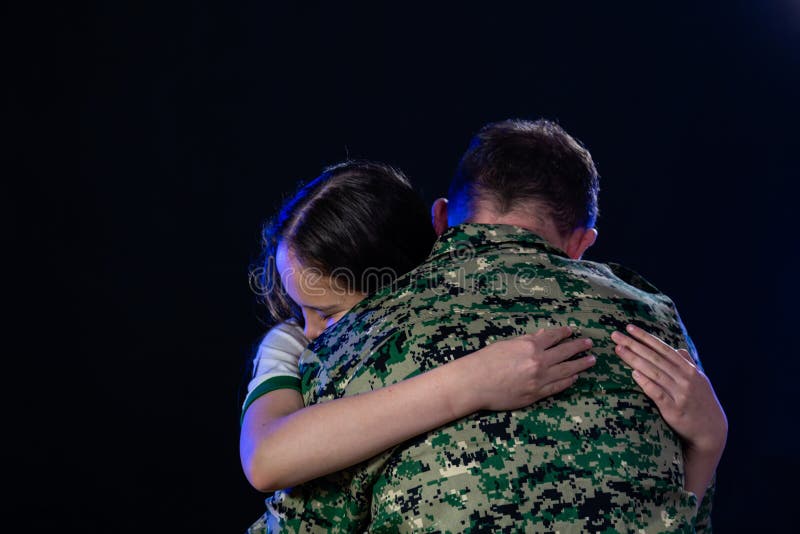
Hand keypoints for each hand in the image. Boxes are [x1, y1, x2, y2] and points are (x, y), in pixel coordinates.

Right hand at [465, 326, 595, 410]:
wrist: (476, 383)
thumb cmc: (486, 361)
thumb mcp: (506, 344)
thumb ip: (527, 340)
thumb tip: (542, 335)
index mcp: (530, 345)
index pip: (553, 337)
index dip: (564, 333)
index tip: (572, 331)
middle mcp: (538, 361)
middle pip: (565, 352)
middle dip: (579, 347)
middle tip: (589, 344)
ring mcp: (540, 379)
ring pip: (567, 370)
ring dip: (580, 364)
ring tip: (591, 360)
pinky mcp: (537, 394)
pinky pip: (558, 386)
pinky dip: (569, 381)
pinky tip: (575, 377)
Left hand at [611, 325, 727, 457]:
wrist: (711, 431)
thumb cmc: (702, 403)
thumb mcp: (700, 380)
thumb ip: (688, 364)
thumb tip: (679, 349)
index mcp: (689, 369)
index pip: (663, 349)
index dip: (645, 337)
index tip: (629, 328)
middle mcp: (685, 378)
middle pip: (655, 358)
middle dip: (634, 344)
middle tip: (615, 335)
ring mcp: (680, 394)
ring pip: (654, 372)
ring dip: (635, 359)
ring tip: (618, 349)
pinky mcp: (674, 410)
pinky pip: (657, 393)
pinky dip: (646, 382)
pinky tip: (633, 374)